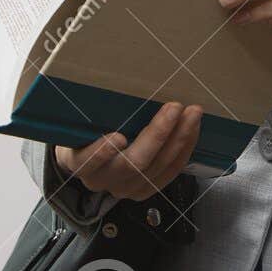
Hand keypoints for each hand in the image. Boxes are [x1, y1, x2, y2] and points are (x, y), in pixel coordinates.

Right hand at [52, 101, 202, 201]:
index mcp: (79, 161)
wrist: (90, 157)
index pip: (86, 162)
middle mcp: (101, 180)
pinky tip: (192, 129)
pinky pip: (170, 172)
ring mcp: (124, 188)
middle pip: (132, 163)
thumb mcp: (82, 120)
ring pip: (156, 168)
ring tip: (192, 113)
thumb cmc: (88, 131)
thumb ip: (96, 110)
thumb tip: (120, 80)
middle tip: (174, 107)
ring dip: (179, 138)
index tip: (118, 137)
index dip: (101, 153)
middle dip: (158, 134)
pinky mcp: (145, 190)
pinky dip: (184, 149)